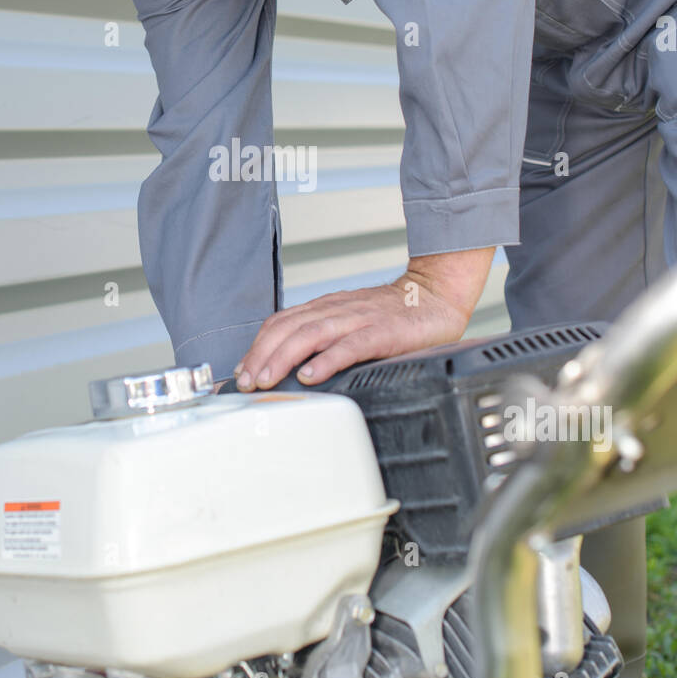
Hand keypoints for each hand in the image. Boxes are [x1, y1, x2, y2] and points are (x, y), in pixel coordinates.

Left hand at [233, 248, 493, 389]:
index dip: (256, 347)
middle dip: (261, 356)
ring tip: (267, 381)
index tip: (241, 372)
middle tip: (246, 383)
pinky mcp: (383, 331)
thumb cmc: (393, 316)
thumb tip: (292, 369)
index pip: (280, 323)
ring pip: (310, 334)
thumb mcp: (351, 323)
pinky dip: (327, 360)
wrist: (435, 295)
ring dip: (283, 358)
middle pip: (287, 328)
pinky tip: (312, 375)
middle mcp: (337, 310)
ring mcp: (359, 319)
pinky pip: (350, 345)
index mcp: (326, 309)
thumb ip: (325, 340)